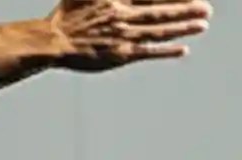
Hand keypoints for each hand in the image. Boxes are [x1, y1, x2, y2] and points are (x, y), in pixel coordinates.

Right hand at [49, 0, 212, 71]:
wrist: (52, 41)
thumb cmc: (65, 16)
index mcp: (117, 1)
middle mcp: (125, 17)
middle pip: (162, 11)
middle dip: (187, 10)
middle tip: (206, 10)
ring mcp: (124, 37)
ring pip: (159, 31)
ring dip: (183, 28)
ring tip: (201, 26)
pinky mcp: (120, 54)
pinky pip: (148, 51)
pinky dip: (166, 51)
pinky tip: (182, 49)